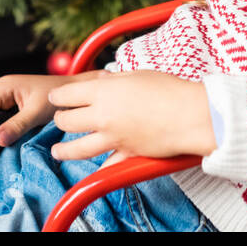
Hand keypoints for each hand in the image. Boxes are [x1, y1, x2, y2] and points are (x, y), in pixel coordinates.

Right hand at [0, 71, 108, 146]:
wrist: (73, 94)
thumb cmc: (58, 99)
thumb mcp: (38, 113)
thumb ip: (17, 125)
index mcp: (3, 87)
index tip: (2, 136)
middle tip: (6, 134)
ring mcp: (1, 98)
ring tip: (11, 132)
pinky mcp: (7, 106)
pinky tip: (12, 130)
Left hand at [48, 70, 215, 162]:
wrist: (190, 115)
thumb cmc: (169, 90)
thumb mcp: (137, 75)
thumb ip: (114, 80)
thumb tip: (103, 81)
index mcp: (102, 92)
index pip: (67, 94)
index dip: (58, 95)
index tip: (56, 96)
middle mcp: (102, 116)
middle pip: (67, 121)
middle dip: (60, 119)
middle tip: (61, 118)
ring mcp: (112, 138)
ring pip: (77, 149)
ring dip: (63, 150)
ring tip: (57, 151)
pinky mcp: (126, 155)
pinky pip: (106, 166)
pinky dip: (99, 168)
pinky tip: (93, 170)